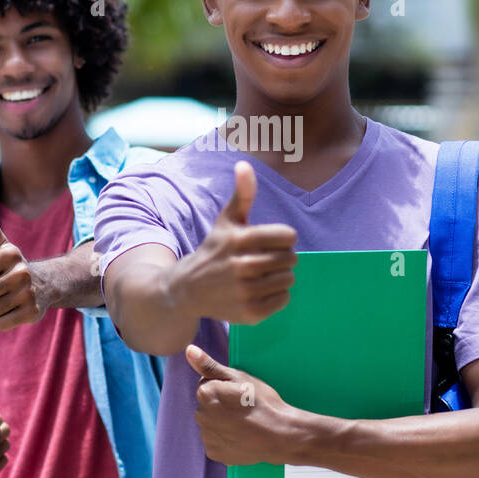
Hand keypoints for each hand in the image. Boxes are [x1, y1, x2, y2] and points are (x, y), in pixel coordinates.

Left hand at [0, 196, 52, 329]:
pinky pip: (1, 324)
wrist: (44, 284)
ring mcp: (29, 294)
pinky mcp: (33, 314)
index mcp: (10, 253)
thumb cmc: (11, 265)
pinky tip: (14, 309)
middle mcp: (22, 273)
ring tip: (7, 298)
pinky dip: (3, 320)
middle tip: (0, 288)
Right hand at [172, 161, 297, 324]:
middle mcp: (242, 266)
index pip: (288, 236)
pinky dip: (277, 296)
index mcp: (240, 239)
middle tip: (266, 260)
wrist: (187, 290)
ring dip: (280, 277)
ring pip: (288, 280)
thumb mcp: (226, 221)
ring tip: (263, 274)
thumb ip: (242, 194)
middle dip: (282, 258)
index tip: (270, 242)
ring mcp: (245, 291)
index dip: (283, 239)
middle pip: (291, 259)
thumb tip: (245, 164)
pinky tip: (260, 290)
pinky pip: (283, 300)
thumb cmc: (214, 250)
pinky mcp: (249, 313)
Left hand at [187, 345, 296, 465]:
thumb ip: (209, 365)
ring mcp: (207, 437)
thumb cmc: (262, 401)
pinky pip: (216, 443)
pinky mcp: (214, 454)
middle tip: (243, 408)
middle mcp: (200, 416)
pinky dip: (226, 441)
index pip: (207, 385)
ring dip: (222, 423)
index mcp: (204, 394)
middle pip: (207, 406)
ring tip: (244, 423)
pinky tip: (241, 437)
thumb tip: (188, 350)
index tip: (240, 394)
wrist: (280, 434)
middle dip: (220, 405)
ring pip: (211, 425)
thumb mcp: (239, 377)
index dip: (225, 388)